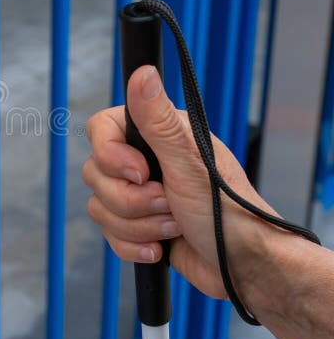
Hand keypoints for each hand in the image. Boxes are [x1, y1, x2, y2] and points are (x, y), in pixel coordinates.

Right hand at [83, 66, 276, 298]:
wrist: (243, 267)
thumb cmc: (228, 212)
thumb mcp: (189, 163)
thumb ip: (158, 120)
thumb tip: (143, 72)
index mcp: (157, 135)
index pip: (101, 130)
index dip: (112, 155)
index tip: (142, 172)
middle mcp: (144, 160)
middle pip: (95, 174)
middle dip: (131, 200)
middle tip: (169, 202)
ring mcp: (138, 194)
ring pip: (99, 207)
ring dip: (138, 225)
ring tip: (173, 225)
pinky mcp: (136, 225)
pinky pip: (108, 234)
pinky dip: (134, 244)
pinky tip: (163, 246)